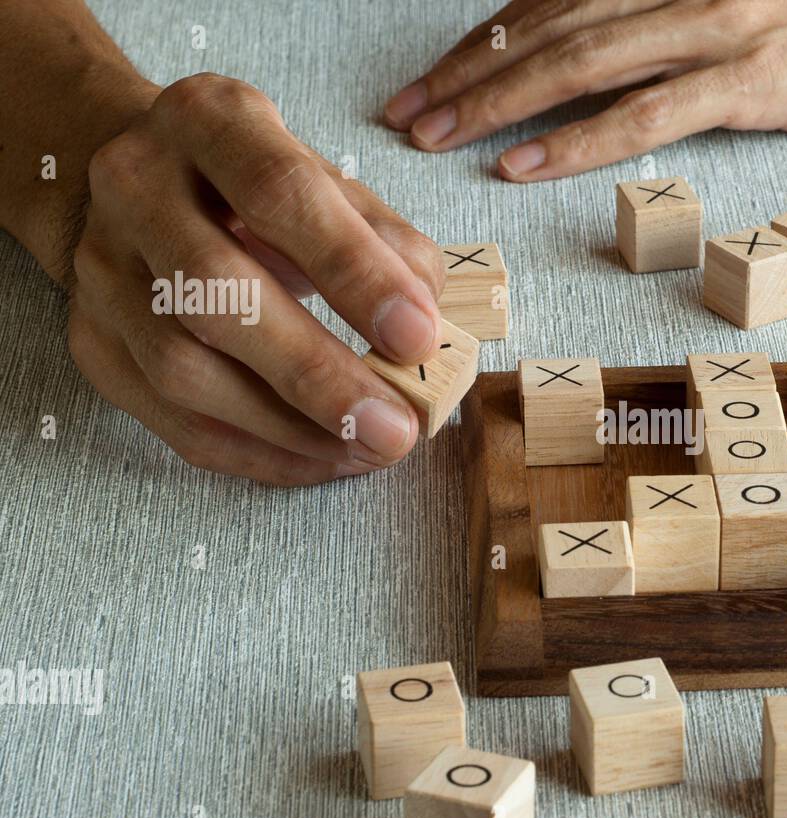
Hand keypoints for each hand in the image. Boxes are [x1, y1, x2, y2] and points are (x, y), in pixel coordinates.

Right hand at [69, 73, 446, 484]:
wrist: (147, 185)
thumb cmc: (262, 190)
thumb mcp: (333, 186)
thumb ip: (388, 246)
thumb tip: (427, 332)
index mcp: (208, 121)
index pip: (278, 193)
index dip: (353, 271)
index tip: (417, 338)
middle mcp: (135, 184)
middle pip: (215, 291)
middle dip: (317, 373)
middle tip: (396, 428)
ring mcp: (101, 267)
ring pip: (182, 369)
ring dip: (289, 428)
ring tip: (368, 449)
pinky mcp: (92, 341)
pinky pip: (173, 421)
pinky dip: (258, 454)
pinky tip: (322, 459)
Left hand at [383, 0, 786, 180]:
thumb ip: (677, 6)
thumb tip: (615, 37)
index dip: (484, 35)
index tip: (433, 72)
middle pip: (546, 22)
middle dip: (465, 69)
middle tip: (405, 112)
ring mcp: (716, 24)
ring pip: (577, 62)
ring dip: (495, 102)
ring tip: (435, 138)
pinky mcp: (753, 80)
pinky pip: (644, 113)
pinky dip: (575, 139)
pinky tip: (521, 164)